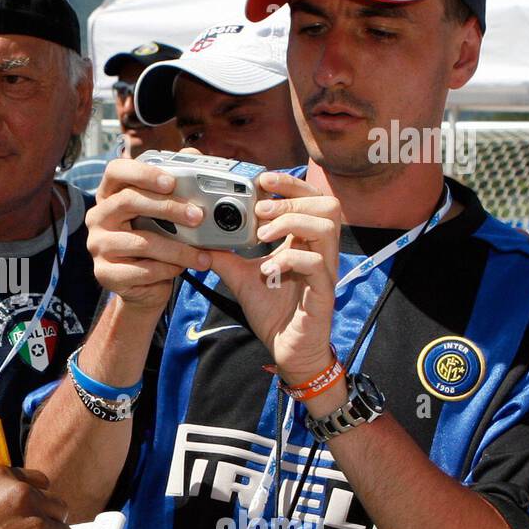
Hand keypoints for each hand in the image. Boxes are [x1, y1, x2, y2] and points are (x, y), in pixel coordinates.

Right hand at [85, 158, 205, 311]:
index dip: (142, 172)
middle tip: (198, 216)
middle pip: (128, 201)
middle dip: (168, 208)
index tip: (171, 181)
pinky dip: (166, 270)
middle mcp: (98, 217)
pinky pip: (140, 270)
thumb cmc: (154, 243)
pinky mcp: (104, 273)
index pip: (115, 171)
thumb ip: (174, 185)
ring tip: (202, 255)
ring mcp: (98, 246)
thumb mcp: (163, 214)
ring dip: (177, 248)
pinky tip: (181, 269)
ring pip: (140, 242)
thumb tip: (191, 153)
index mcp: (110, 195)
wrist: (143, 286)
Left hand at [203, 171, 341, 384]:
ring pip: (327, 227)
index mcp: (304, 242)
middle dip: (291, 199)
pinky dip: (289, 259)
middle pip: (327, 205)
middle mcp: (319, 251)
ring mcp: (324, 270)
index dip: (290, 184)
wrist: (286, 349)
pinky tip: (267, 269)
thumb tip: (201, 241)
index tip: (263, 179)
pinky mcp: (324, 291)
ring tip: (262, 236)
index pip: (309, 199)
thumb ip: (225, 257)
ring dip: (291, 223)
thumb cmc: (273, 313)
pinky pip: (317, 263)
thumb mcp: (241, 278)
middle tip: (260, 211)